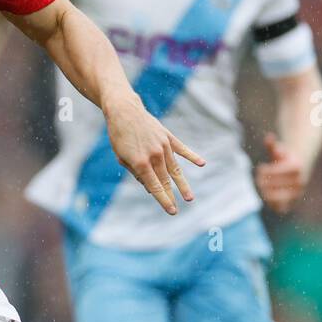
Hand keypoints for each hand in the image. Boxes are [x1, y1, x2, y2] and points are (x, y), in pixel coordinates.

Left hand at [105, 94, 204, 214]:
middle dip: (171, 196)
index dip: (164, 200)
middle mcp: (154, 156)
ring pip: (175, 169)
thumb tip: (149, 186)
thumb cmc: (119, 136)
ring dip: (182, 184)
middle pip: (166, 180)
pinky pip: (182, 149)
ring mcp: (163, 146)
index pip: (155, 187)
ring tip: (190, 198)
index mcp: (140, 163)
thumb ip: (136, 172)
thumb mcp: (122, 157)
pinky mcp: (168, 137)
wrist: (124, 111)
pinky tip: (201, 164)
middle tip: (177, 209)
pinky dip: (192, 156)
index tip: (172, 211)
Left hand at [255, 132, 305, 213]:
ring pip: (279, 198)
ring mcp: (297, 193)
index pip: (278, 172)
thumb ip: (273, 146)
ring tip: (261, 187)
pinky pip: (281, 208)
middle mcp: (300, 182)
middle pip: (277, 184)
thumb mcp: (279, 151)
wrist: (298, 171)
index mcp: (297, 167)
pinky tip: (266, 195)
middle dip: (264, 181)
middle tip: (258, 178)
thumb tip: (269, 137)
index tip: (260, 168)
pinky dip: (271, 203)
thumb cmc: (283, 159)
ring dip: (266, 193)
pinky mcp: (292, 203)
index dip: (267, 171)